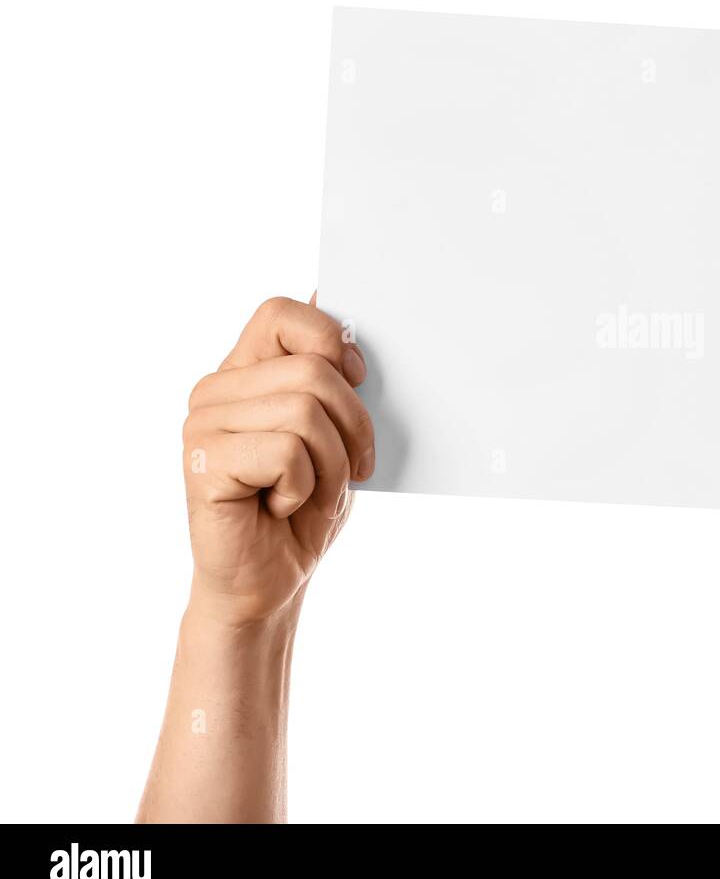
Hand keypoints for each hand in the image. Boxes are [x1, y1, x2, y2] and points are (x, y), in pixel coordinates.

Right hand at [182, 296, 374, 625]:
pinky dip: (306, 488)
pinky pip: (287, 451)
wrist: (269, 583)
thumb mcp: (335, 433)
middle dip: (354, 426)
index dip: (330, 340)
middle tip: (352, 468)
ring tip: (315, 494)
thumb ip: (332, 374)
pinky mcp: (202, 461)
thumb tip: (333, 295)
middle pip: (313, 369)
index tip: (357, 380)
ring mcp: (203, 424)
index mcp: (245, 371)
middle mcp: (216, 390)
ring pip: (305, 410)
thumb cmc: (304, 508)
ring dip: (333, 465)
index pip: (282, 312)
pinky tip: (281, 507)